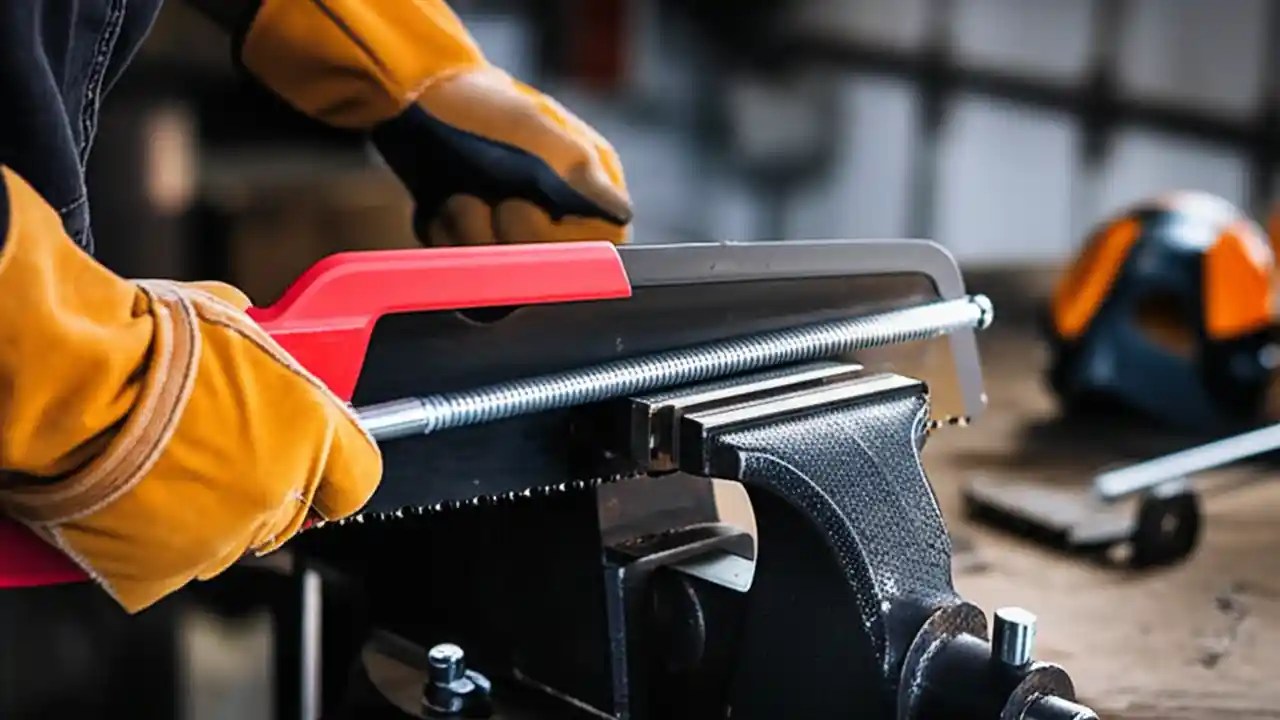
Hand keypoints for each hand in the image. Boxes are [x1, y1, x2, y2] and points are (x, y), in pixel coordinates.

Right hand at [0, 167, 381, 612]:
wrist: (72, 385)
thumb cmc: (144, 343)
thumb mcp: (229, 321)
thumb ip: (263, 348)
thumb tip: (254, 328)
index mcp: (312, 432)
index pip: (358, 477)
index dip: (336, 470)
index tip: (317, 464)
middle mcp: (279, 491)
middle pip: (292, 512)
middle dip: (263, 486)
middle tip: (213, 452)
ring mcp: (224, 537)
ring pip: (233, 540)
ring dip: (209, 513)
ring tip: (159, 466)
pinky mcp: (164, 572)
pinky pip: (173, 566)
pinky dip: (154, 542)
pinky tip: (131, 500)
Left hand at [237, 0, 632, 245]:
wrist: (410, 100)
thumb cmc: (479, 110)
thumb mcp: (538, 136)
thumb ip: (583, 178)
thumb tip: (621, 213)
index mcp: (591, 189)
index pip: (593, 253)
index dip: (548, 241)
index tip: (514, 205)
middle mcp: (560, 215)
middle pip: (540, 272)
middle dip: (495, 233)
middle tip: (478, 190)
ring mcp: (515, 231)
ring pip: (499, 277)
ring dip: (464, 234)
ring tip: (455, 192)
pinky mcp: (477, 241)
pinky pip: (467, 271)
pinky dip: (445, 238)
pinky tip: (440, 204)